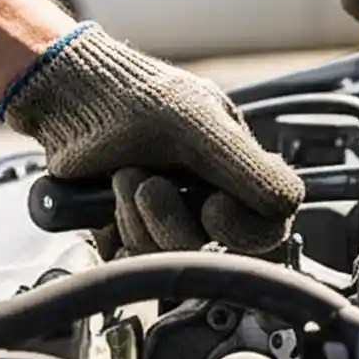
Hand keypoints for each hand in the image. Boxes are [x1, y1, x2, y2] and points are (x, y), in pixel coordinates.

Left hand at [1, 23, 303, 254]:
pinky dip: (119, 231)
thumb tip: (287, 205)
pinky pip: (136, 260)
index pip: (269, 226)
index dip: (243, 229)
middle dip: (173, 220)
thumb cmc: (135, 97)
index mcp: (240, 171)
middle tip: (150, 184)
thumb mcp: (199, 124)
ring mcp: (171, 218)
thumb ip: (248, 166)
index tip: (212, 207)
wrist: (70, 101)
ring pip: (171, 256)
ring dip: (139, 218)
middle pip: (214, 250)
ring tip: (124, 177)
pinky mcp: (134, 234)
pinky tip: (110, 201)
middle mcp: (210, 198)